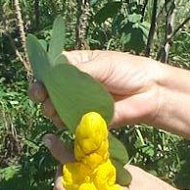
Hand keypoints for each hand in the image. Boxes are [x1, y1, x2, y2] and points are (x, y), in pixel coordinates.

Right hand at [30, 48, 164, 129]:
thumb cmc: (128, 71)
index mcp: (74, 66)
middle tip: (45, 100)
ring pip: (56, 110)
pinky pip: (72, 124)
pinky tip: (70, 121)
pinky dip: (68, 123)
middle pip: (49, 93)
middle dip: (44, 97)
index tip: (39, 86)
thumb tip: (54, 77)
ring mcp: (80, 105)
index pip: (50, 72)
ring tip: (57, 111)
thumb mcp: (102, 64)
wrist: (151, 92)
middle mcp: (73, 86)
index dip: (41, 79)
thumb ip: (77, 71)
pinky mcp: (88, 121)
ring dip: (53, 112)